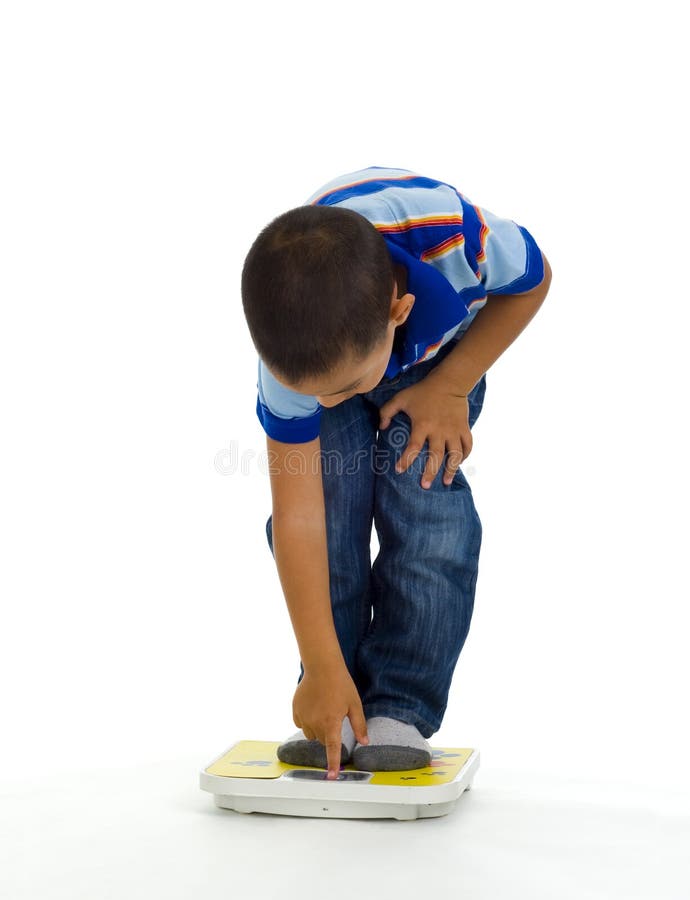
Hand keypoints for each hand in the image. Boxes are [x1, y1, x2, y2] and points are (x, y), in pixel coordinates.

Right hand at [292, 663, 368, 779]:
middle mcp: (315, 723)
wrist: (321, 666)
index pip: (332, 749)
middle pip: (322, 740)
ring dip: (317, 729)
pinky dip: (306, 721)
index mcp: (331, 723)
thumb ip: (359, 725)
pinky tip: (313, 707)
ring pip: (310, 734)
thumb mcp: (355, 704)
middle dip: (328, 734)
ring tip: (324, 711)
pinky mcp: (295, 710)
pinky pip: (300, 724)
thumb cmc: (341, 683)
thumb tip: (365, 742)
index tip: (332, 777)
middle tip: (334, 716)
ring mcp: (303, 717)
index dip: (333, 764)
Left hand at [379, 372, 471, 488]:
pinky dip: (465, 456)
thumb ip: (386, 412)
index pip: (413, 447)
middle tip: (425, 486)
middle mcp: (439, 430)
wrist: (449, 381)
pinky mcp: (464, 428)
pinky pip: (468, 445)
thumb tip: (381, 428)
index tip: (398, 470)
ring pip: (455, 455)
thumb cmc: (422, 391)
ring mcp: (453, 430)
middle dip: (430, 472)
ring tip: (446, 482)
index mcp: (422, 424)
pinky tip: (460, 463)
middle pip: (436, 456)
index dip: (406, 460)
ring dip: (451, 469)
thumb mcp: (400, 398)